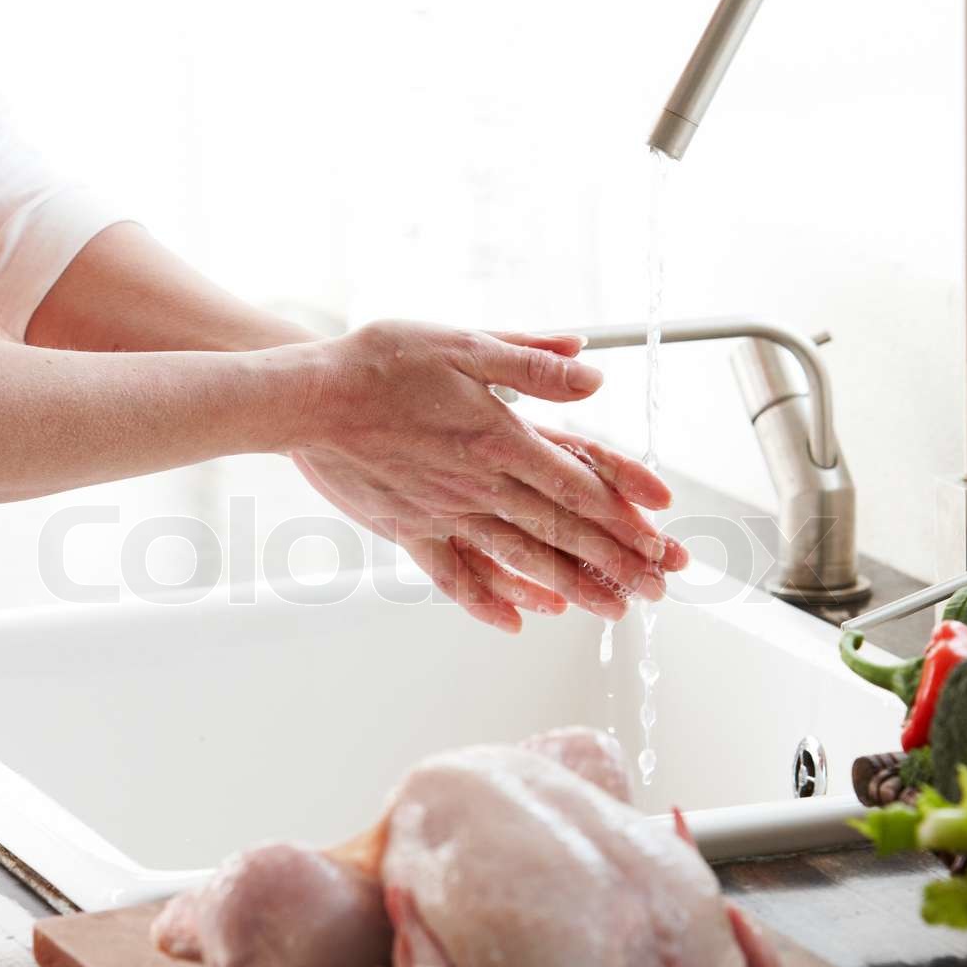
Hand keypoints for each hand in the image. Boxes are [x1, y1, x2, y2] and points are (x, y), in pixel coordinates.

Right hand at [287, 319, 686, 630]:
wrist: (306, 399)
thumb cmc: (380, 363)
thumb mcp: (463, 344)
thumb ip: (531, 363)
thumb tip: (592, 375)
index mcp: (499, 437)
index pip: (578, 483)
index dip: (624, 512)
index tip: (659, 537)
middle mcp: (478, 485)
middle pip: (560, 529)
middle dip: (615, 560)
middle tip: (658, 587)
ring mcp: (444, 514)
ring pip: (520, 559)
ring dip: (571, 586)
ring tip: (612, 610)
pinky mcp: (408, 531)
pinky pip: (453, 576)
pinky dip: (487, 600)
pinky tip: (516, 622)